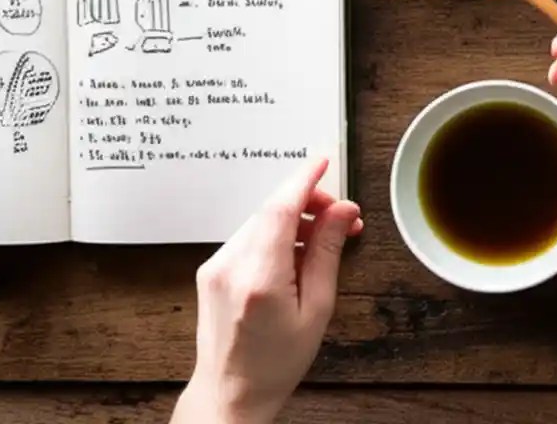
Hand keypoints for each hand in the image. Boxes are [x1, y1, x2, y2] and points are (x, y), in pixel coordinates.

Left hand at [173, 158, 363, 423]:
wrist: (230, 393)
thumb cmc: (276, 363)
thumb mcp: (316, 309)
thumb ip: (327, 254)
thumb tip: (342, 213)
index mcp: (259, 277)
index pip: (280, 208)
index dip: (304, 180)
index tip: (324, 162)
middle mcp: (230, 265)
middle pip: (272, 211)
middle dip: (310, 205)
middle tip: (345, 219)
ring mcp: (216, 267)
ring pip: (261, 223)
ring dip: (295, 221)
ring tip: (326, 240)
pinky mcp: (211, 271)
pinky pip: (249, 238)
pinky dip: (276, 236)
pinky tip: (298, 255)